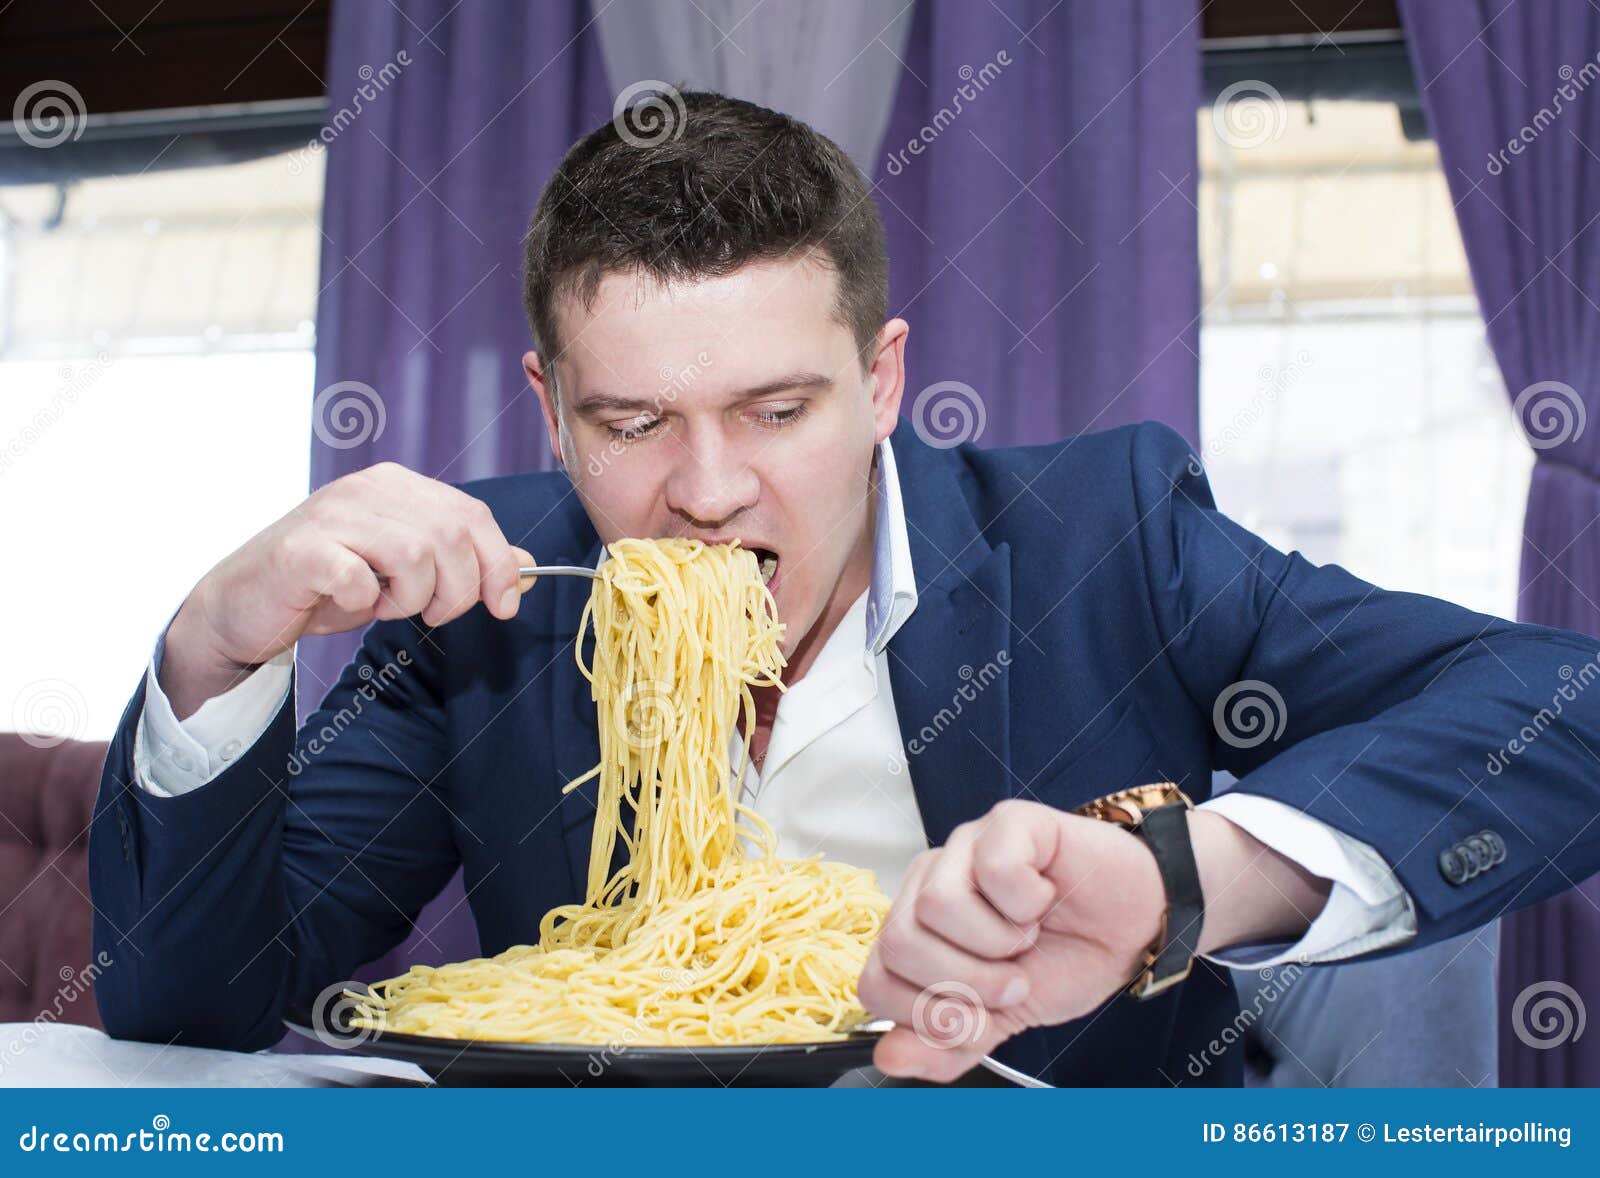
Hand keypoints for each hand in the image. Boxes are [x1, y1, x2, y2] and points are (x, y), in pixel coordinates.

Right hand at [161, 462, 531, 717]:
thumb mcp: (408, 573)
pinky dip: (363, 604)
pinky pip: (360, 579)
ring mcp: (332, 514)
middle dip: (457, 591)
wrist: (245, 608)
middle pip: (454, 537)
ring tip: (381, 605)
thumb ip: (465, 563)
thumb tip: (528, 566)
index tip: (503, 606)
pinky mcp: (302, 549)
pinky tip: (345, 603)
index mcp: (398, 486)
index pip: (474, 517)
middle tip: (427, 613)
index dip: (499, 566)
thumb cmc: (330, 587)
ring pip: (416, 556)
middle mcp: (367, 488)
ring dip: (410, 600)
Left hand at [858, 798, 1165, 1082]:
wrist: (1135, 929)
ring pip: (935, 905)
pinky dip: (1027, 901)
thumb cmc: (1066, 959)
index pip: (875, 981)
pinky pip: (992, 868)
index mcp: (916, 928)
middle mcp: (930, 881)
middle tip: (1015, 978)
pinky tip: (1044, 899)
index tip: (984, 1016)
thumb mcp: (1001, 1020)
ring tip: (1028, 936)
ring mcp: (965, 846)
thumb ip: (945, 1042)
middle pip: (899, 943)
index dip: (928, 1015)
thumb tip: (887, 1056)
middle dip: (966, 982)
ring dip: (997, 942)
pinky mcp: (1007, 821)